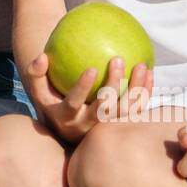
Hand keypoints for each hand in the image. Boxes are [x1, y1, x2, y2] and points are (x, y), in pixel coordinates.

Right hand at [26, 53, 153, 145]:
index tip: (91, 68)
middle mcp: (86, 126)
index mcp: (66, 117)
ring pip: (124, 112)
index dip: (82, 88)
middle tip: (117, 59)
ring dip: (135, 90)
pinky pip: (135, 111)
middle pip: (104, 108)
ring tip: (142, 65)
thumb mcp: (37, 89)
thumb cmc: (50, 100)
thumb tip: (42, 57)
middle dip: (113, 85)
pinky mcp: (119, 127)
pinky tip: (151, 74)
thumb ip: (35, 73)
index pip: (74, 103)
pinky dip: (144, 94)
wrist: (65, 128)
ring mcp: (105, 129)